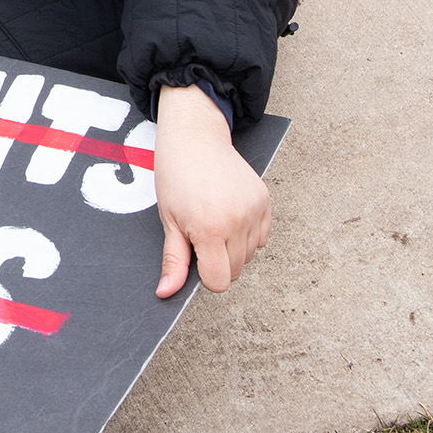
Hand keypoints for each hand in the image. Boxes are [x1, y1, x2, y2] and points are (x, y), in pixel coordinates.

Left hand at [151, 83, 270, 297]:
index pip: (219, 281)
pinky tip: (229, 214)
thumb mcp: (169, 221)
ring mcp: (255, 211)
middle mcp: (238, 221)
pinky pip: (262, 238)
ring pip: (249, 256)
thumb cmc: (176, 178)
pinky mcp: (266, 202)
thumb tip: (166, 293)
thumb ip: (174, 260)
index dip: (205, 275)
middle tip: (200, 232)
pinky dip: (247, 234)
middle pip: (235, 271)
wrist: (195, 139)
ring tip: (213, 219)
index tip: (195, 256)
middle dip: (217, 261)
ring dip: (232, 248)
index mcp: (210, 229)